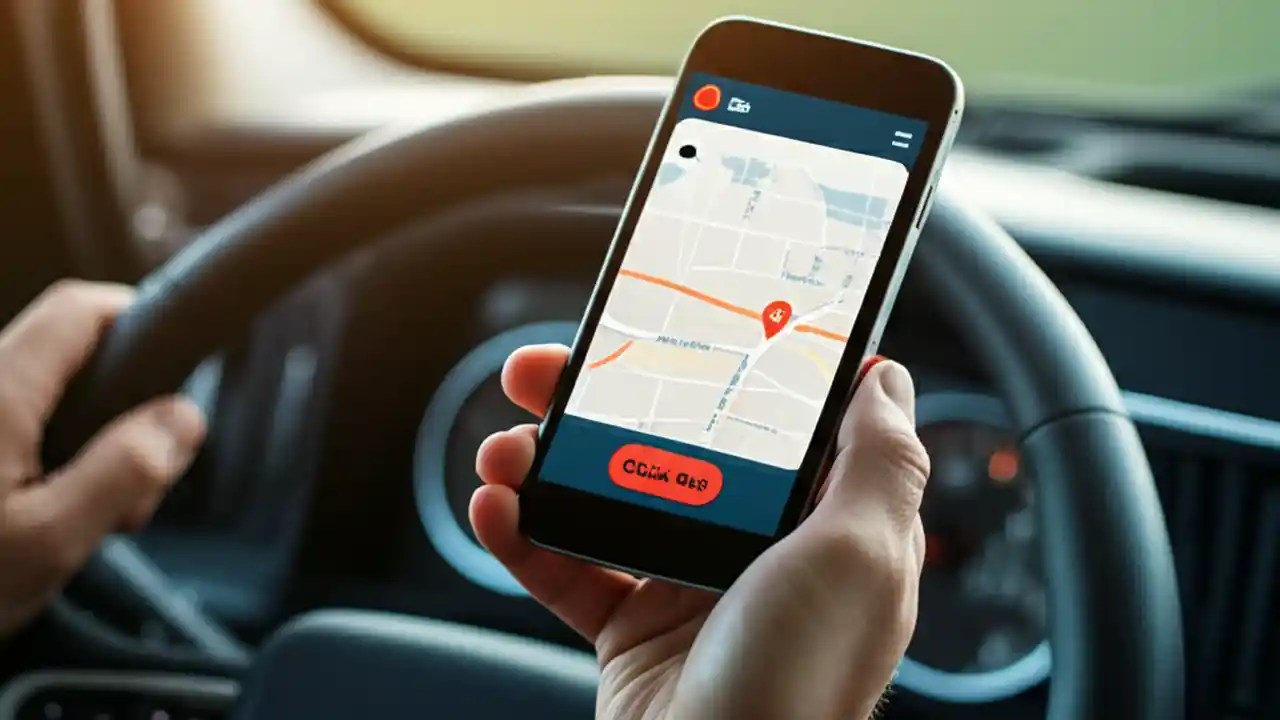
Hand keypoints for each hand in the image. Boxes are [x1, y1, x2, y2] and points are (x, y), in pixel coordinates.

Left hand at [0, 281, 205, 634]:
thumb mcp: (48, 539)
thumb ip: (124, 471)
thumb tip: (184, 416)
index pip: (77, 311)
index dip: (135, 316)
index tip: (176, 358)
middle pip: (64, 354)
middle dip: (120, 405)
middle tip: (138, 481)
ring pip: (40, 395)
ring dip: (85, 439)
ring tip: (95, 514)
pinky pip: (12, 425)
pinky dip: (47, 456)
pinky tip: (50, 515)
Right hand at [471, 345, 928, 719]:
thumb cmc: (797, 688)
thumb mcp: (860, 559)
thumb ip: (879, 463)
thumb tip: (884, 380)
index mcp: (819, 528)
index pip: (770, 423)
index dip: (718, 369)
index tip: (670, 326)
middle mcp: (756, 554)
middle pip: (671, 448)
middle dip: (601, 404)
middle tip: (545, 371)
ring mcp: (689, 592)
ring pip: (607, 499)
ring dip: (544, 464)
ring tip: (503, 448)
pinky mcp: (631, 631)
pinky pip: (567, 568)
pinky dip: (522, 535)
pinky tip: (493, 508)